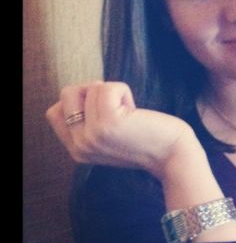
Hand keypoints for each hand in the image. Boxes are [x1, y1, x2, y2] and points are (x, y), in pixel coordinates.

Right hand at [46, 81, 202, 179]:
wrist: (173, 155)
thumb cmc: (148, 138)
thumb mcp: (110, 136)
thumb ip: (90, 124)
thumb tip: (80, 91)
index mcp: (77, 150)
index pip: (55, 111)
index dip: (80, 100)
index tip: (107, 110)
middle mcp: (79, 146)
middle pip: (67, 94)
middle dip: (94, 91)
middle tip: (118, 107)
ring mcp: (91, 135)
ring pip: (89, 88)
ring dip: (113, 91)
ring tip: (129, 112)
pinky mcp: (107, 123)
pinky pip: (107, 87)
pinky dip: (123, 90)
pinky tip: (135, 110)